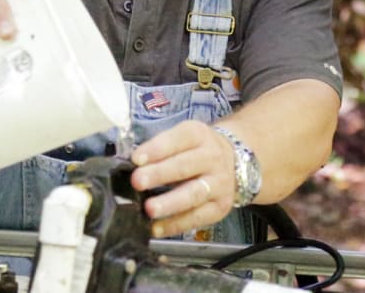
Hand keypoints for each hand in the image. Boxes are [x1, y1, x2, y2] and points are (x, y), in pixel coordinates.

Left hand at [130, 120, 235, 236]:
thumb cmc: (196, 150)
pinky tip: (156, 228)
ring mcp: (219, 184)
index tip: (136, 159)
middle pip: (185, 166)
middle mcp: (212, 158)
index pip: (178, 139)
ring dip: (170, 203)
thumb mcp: (182, 139)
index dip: (156, 149)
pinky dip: (175, 224)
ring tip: (149, 209)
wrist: (235, 161)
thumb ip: (158, 150)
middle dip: (160, 174)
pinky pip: (197, 218)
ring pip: (194, 194)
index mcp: (199, 135)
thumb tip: (130, 167)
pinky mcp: (220, 206)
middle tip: (138, 181)